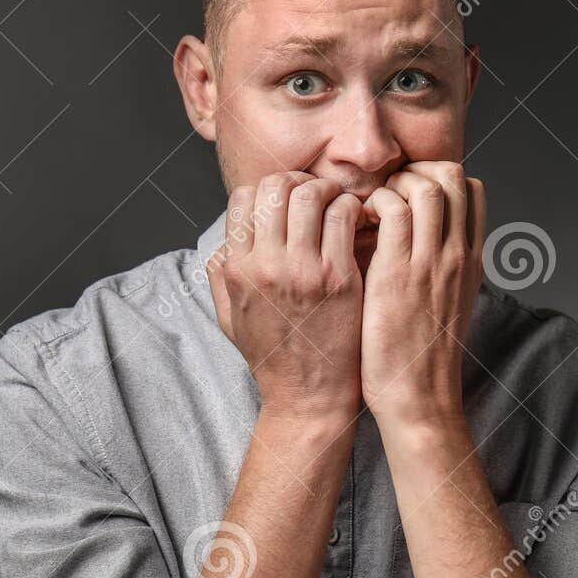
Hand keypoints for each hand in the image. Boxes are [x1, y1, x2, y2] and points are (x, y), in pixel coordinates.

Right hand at [208, 172, 364, 426]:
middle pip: (277, 186)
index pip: (244, 197)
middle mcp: (265, 265)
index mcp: (237, 269)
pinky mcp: (339, 279)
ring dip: (327, 190)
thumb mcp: (228, 316)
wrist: (307, 397)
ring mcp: (303, 271)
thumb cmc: (272, 355)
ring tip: (337, 203)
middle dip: (298, 181)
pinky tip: (356, 221)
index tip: (286, 200)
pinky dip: (351, 208)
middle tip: (316, 194)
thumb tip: (229, 236)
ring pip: (311, 194)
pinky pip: (343, 217)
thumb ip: (221, 272)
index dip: (267, 189)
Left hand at [359, 162, 484, 433]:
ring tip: (371, 208)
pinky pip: (393, 210)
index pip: (471, 190)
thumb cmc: (421, 357)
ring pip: (427, 186)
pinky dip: (373, 204)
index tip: (408, 191)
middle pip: (453, 177)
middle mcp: (458, 255)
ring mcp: (433, 262)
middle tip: (385, 190)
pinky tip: (356, 224)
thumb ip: (440, 269)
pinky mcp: (400, 273)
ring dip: (393, 184)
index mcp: (472, 260)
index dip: (439, 177)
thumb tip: (418, 240)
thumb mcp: (446, 305)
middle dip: (416, 170)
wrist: (418, 399)